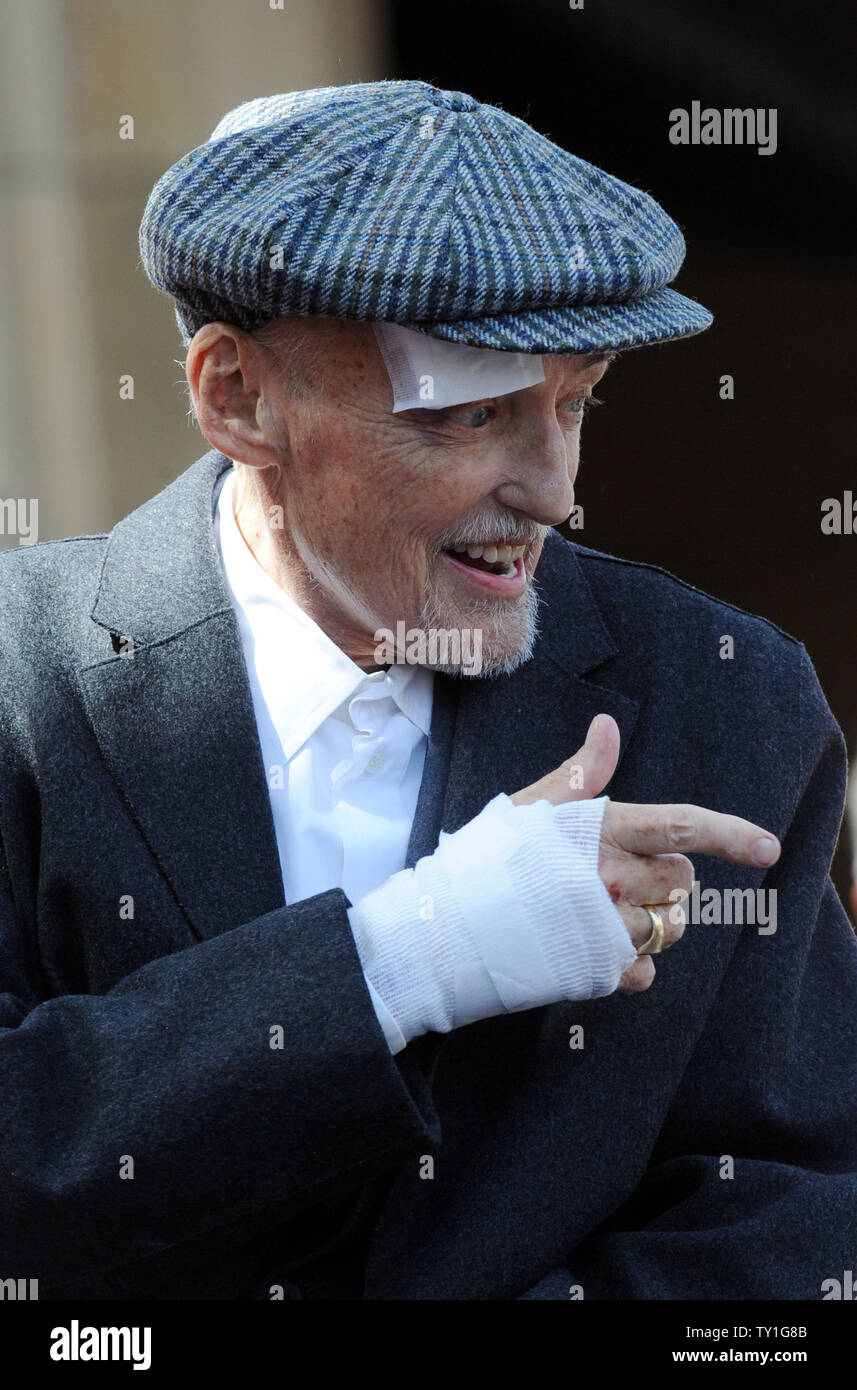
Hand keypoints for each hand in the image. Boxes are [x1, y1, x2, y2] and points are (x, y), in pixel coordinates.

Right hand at [509, 714, 780, 992]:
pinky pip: (647, 970)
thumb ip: (579, 773)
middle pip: (680, 878)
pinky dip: (631, 963)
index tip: (768, 849)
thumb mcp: (530, 807)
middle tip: (619, 876)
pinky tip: (593, 947)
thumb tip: (608, 727)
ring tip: (602, 912)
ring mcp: (606, 926)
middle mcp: (611, 878)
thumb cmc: (485, 860)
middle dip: (665, 877)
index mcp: (600, 830)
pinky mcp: (597, 969)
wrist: (444, 928)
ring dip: (652, 921)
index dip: (731, 834)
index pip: (681, 826)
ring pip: (670, 925)